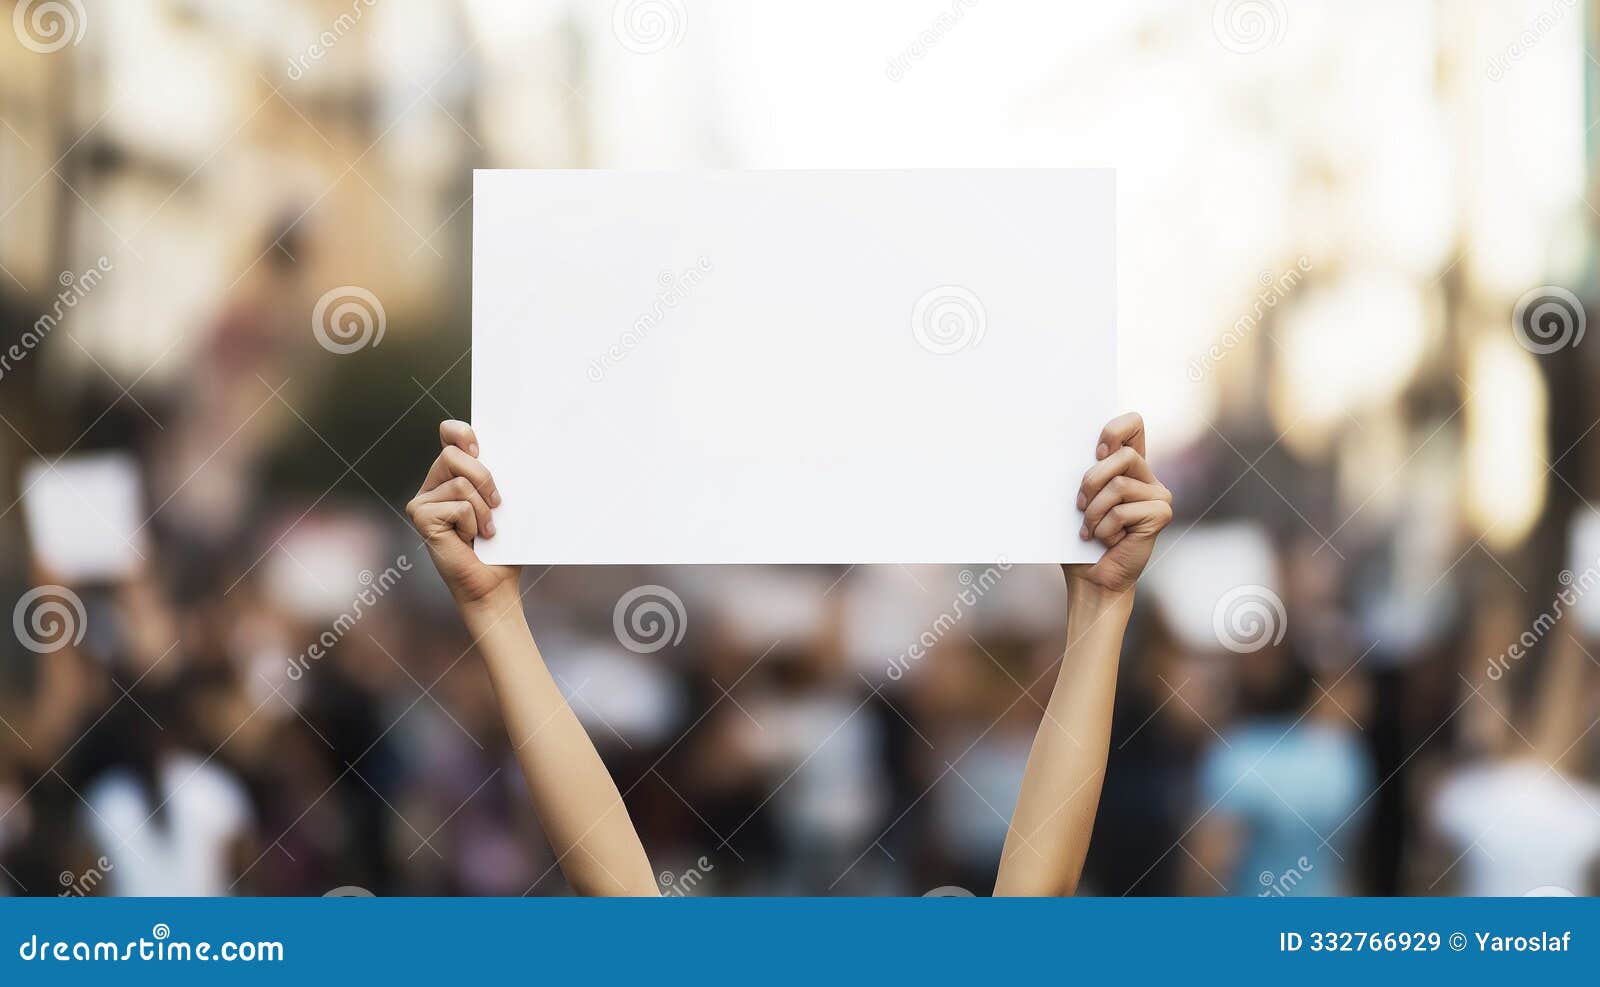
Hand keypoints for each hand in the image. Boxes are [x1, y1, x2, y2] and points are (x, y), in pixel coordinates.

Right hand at [407, 420, 519, 613]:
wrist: (495, 583)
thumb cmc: (502, 547)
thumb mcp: (504, 504)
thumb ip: (496, 476)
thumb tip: (509, 448)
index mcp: (453, 475)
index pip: (449, 434)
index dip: (460, 431)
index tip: (478, 446)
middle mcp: (433, 484)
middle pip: (453, 455)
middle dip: (484, 478)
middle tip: (497, 504)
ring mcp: (423, 501)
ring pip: (460, 482)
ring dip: (483, 509)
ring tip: (484, 530)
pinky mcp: (420, 516)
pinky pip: (458, 506)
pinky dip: (473, 523)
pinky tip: (468, 540)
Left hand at [1063, 413, 1171, 595]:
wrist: (1091, 578)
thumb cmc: (1079, 540)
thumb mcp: (1077, 500)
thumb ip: (1083, 474)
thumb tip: (1058, 448)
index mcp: (1128, 467)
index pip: (1133, 424)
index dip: (1115, 430)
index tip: (1096, 452)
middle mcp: (1147, 477)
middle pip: (1123, 455)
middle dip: (1092, 481)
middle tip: (1080, 505)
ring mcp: (1158, 496)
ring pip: (1118, 485)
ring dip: (1093, 512)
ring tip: (1090, 531)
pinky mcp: (1161, 514)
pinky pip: (1121, 511)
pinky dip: (1105, 529)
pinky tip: (1109, 542)